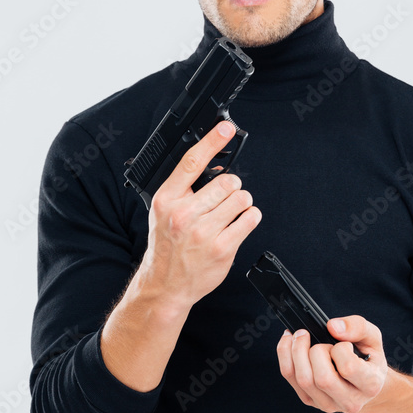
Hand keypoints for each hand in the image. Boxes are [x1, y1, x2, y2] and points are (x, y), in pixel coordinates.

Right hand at [140, 121, 261, 310]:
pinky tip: (239, 222)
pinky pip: (249, 219)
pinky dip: (250, 217)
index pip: (191, 162)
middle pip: (227, 181)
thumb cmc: (167, 247)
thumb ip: (183, 189)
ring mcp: (204, 232)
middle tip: (225, 197)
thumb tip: (213, 166)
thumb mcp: (162, 211)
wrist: (165, 285)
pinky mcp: (222, 248)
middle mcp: (184, 214)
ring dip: (242, 202)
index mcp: (167, 199)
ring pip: (241, 198)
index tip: (225, 128)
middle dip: (232, 187)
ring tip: (231, 212)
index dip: (212, 140)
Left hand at [276, 315, 388, 412]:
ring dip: (297, 351)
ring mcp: (328, 403)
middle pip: (322, 378)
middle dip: (317, 351)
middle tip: (321, 342)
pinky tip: (291, 343)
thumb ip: (358, 327)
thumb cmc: (368, 360)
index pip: (349, 368)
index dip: (341, 349)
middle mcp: (350, 400)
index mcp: (370, 385)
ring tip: (303, 337)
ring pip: (303, 379)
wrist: (365, 385)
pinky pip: (289, 377)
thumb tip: (333, 327)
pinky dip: (285, 354)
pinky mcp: (310, 400)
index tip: (343, 344)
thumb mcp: (372, 338)